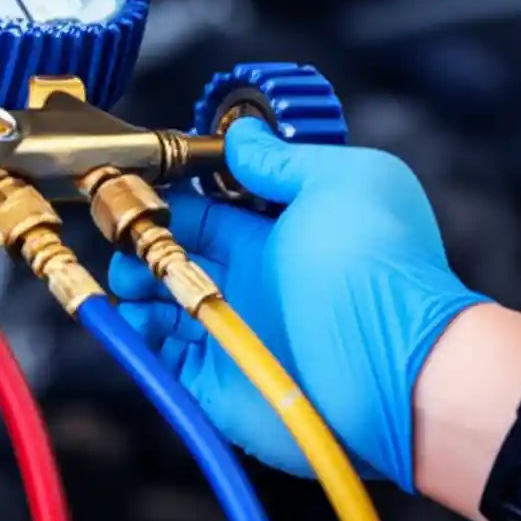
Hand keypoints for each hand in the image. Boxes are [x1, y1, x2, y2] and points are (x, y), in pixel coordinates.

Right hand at [107, 117, 486, 490]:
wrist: (396, 370)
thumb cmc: (377, 272)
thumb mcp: (342, 182)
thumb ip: (282, 159)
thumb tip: (243, 136)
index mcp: (278, 236)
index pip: (207, 213)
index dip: (169, 202)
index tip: (137, 193)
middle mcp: (254, 284)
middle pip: (176, 258)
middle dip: (141, 244)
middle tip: (124, 238)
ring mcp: (236, 333)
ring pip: (162, 307)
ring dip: (134, 289)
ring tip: (127, 280)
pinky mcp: (219, 384)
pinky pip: (164, 360)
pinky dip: (138, 340)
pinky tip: (132, 319)